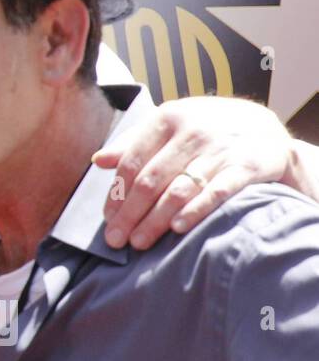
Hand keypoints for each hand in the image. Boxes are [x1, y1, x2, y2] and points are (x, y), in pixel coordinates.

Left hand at [92, 96, 293, 249]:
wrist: (262, 129)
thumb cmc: (202, 132)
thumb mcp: (169, 127)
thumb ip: (134, 143)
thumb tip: (98, 160)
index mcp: (167, 119)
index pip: (132, 163)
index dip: (117, 193)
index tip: (107, 219)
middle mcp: (192, 131)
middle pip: (150, 180)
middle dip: (130, 214)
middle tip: (115, 240)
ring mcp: (220, 148)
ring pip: (178, 190)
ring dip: (155, 220)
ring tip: (139, 242)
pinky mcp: (246, 165)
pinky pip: (216, 192)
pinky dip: (195, 211)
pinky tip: (177, 229)